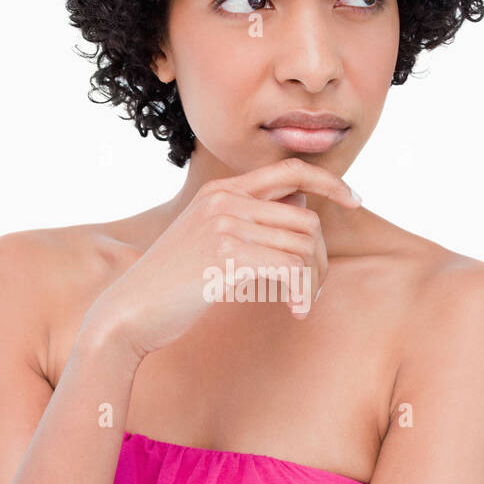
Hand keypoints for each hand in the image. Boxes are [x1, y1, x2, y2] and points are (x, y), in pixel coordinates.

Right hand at [78, 156, 361, 359]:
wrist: (129, 312)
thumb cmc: (172, 285)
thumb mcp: (210, 241)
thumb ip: (250, 220)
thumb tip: (302, 207)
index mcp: (221, 191)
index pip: (291, 170)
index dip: (330, 182)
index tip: (355, 201)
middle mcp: (224, 201)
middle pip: (306, 219)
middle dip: (320, 259)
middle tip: (312, 290)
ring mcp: (224, 227)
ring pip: (302, 246)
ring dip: (312, 281)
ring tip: (301, 303)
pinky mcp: (226, 258)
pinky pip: (290, 268)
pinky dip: (301, 292)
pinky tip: (294, 311)